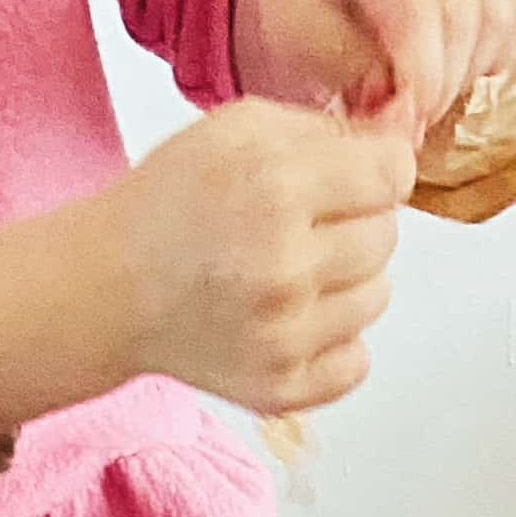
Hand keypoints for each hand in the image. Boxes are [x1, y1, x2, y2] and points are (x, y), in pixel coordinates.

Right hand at [0, 101, 411, 431]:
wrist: (109, 289)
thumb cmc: (172, 203)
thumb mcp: (238, 130)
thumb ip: (329, 128)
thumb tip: (406, 127)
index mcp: (274, 191)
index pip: (393, 174)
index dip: (376, 169)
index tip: (349, 177)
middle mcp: (284, 270)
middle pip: (387, 236)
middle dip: (355, 222)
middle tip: (299, 225)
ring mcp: (285, 338)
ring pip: (378, 298)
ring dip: (346, 282)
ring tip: (289, 271)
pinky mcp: (282, 388)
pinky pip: (359, 362)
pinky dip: (335, 341)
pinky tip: (292, 318)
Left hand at [235, 0, 515, 134]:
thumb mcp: (301, 34)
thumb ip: (354, 71)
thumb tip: (404, 113)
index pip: (416, 3)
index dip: (423, 75)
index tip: (413, 118)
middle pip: (465, 11)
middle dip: (446, 83)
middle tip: (419, 118)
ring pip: (502, 14)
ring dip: (474, 72)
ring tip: (434, 91)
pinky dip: (502, 53)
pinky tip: (466, 70)